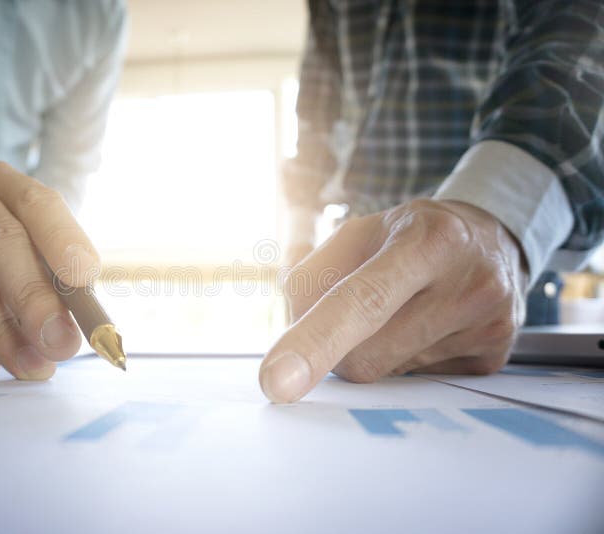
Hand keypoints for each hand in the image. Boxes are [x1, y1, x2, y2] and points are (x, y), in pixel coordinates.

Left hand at [259, 199, 527, 402]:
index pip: (362, 302)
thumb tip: (294, 342)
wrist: (491, 239)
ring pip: (387, 376)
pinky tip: (423, 327)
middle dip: (336, 348)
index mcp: (427, 239)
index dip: (315, 343)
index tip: (275, 382)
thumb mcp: (356, 233)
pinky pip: (417, 384)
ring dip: (370, 354)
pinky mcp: (494, 358)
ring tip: (399, 311)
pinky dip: (402, 362)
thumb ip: (311, 280)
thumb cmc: (407, 237)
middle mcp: (468, 283)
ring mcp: (487, 325)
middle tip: (353, 314)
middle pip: (366, 357)